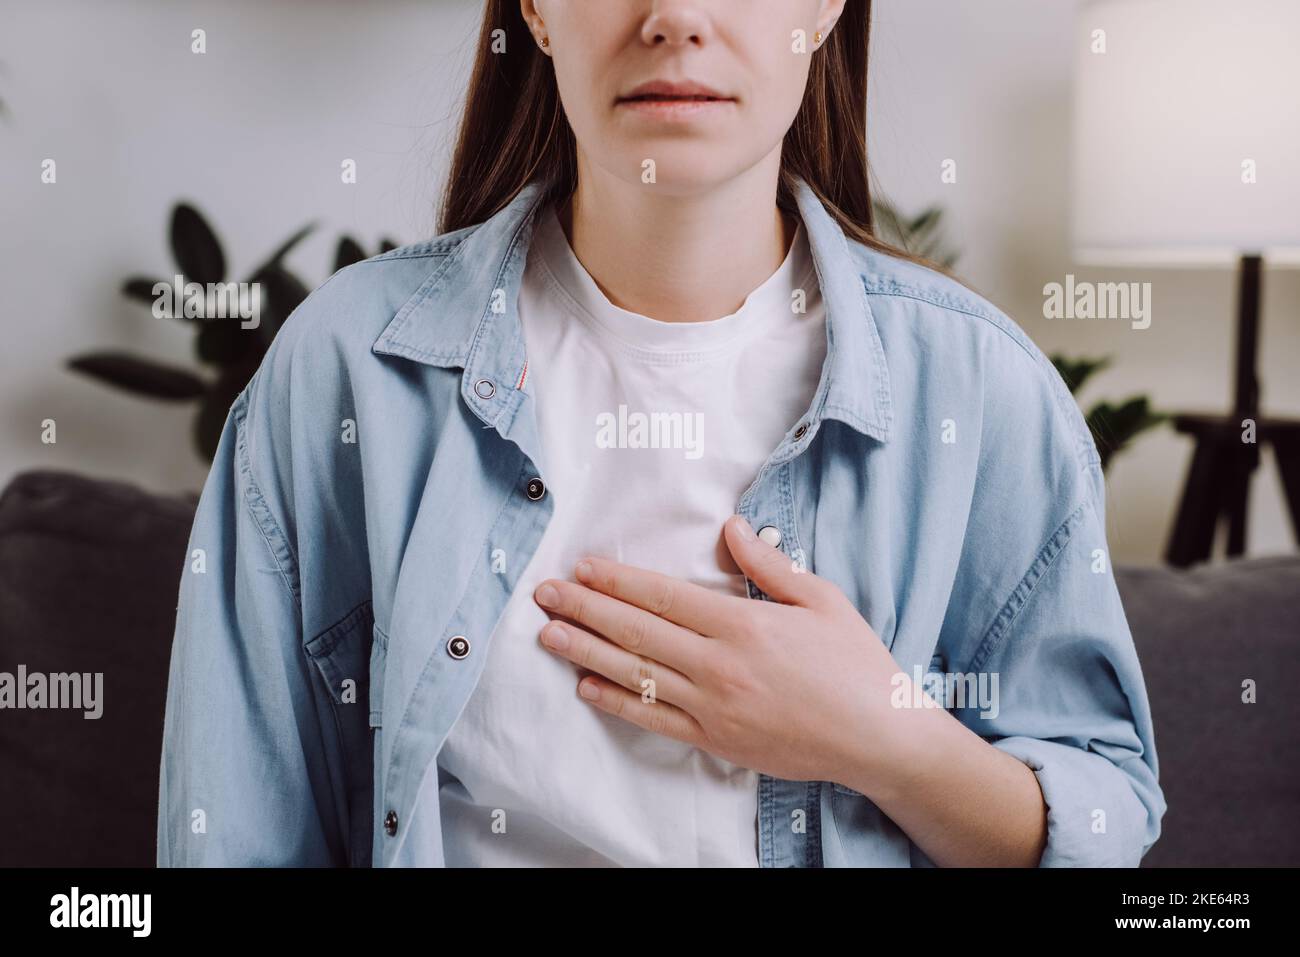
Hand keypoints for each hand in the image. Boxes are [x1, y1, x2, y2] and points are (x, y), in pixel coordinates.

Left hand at [531, 514, 915, 791]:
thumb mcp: (820, 600)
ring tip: (549, 636)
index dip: (617, 581)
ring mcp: (714, 706)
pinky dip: (617, 702)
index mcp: (743, 624)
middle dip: (586, 610)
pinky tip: (587, 686)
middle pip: (637, 631)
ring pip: (636, 674)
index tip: (582, 568)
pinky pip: (655, 719)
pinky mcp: (715, 740)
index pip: (663, 597)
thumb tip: (732, 528)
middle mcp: (719, 665)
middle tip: (545, 594)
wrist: (878, 736)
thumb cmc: (854, 663)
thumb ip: (768, 566)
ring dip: (588, 652)